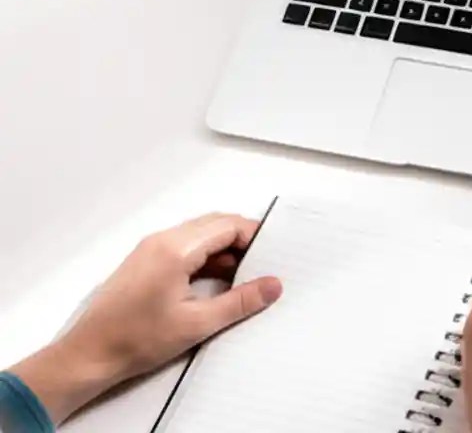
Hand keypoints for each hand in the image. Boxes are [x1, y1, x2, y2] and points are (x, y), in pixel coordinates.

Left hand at [8, 213, 282, 423]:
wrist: (88, 355)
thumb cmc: (135, 339)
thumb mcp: (197, 323)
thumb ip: (240, 301)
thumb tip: (272, 285)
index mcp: (175, 249)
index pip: (226, 226)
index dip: (254, 236)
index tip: (273, 254)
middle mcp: (161, 241)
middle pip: (213, 225)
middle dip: (242, 241)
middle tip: (263, 265)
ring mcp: (150, 249)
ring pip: (199, 235)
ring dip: (224, 250)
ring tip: (243, 278)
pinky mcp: (145, 262)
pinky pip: (184, 247)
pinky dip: (205, 257)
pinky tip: (215, 282)